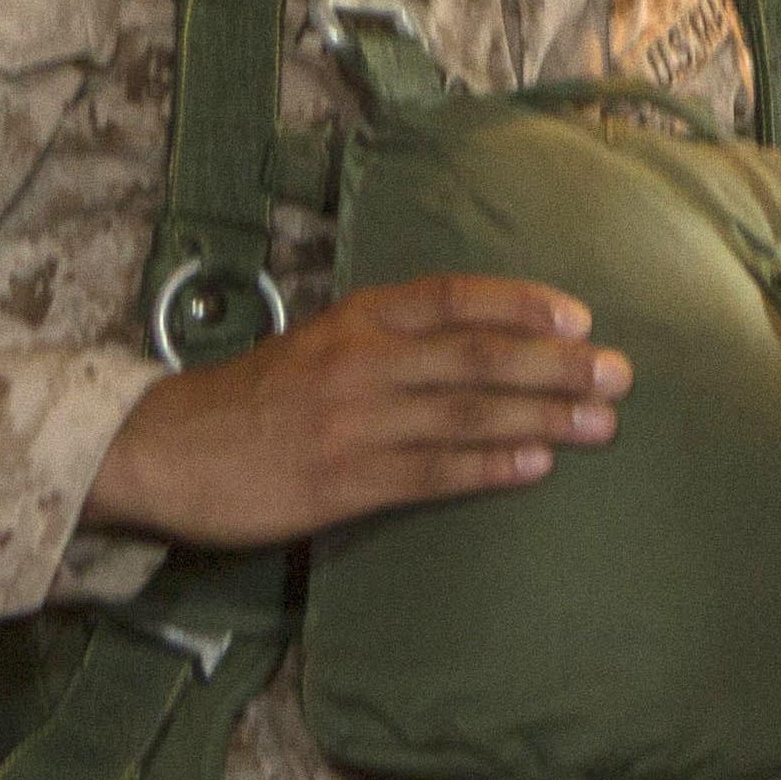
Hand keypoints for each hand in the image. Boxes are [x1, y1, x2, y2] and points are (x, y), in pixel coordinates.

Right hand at [80, 275, 627, 548]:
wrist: (161, 450)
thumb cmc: (246, 402)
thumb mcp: (314, 346)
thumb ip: (383, 343)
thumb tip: (466, 349)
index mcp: (355, 319)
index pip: (453, 298)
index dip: (521, 305)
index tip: (579, 318)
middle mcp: (361, 360)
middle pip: (477, 355)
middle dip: (556, 366)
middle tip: (619, 375)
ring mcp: (353, 422)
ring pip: (465, 412)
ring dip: (541, 416)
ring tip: (600, 424)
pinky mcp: (342, 481)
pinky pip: (430, 471)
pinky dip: (487, 465)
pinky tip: (535, 465)